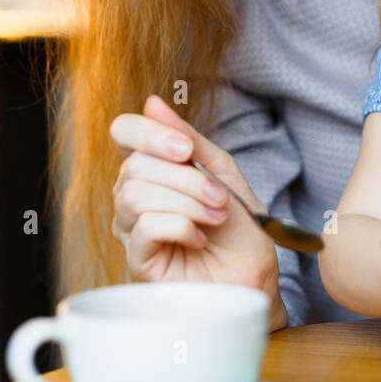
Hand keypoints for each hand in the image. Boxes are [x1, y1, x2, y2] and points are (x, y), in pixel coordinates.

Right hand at [110, 95, 281, 319]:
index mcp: (153, 168)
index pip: (124, 132)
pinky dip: (181, 227)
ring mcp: (131, 229)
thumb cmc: (241, 230)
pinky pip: (144, 226)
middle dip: (188, 179)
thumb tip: (151, 103)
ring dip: (187, 202)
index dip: (151, 133)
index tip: (187, 150)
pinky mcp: (137, 260)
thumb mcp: (223, 172)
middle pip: (135, 165)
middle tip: (220, 198)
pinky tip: (199, 240)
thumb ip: (190, 139)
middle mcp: (133, 195)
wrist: (256, 278)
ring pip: (135, 194)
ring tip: (215, 218)